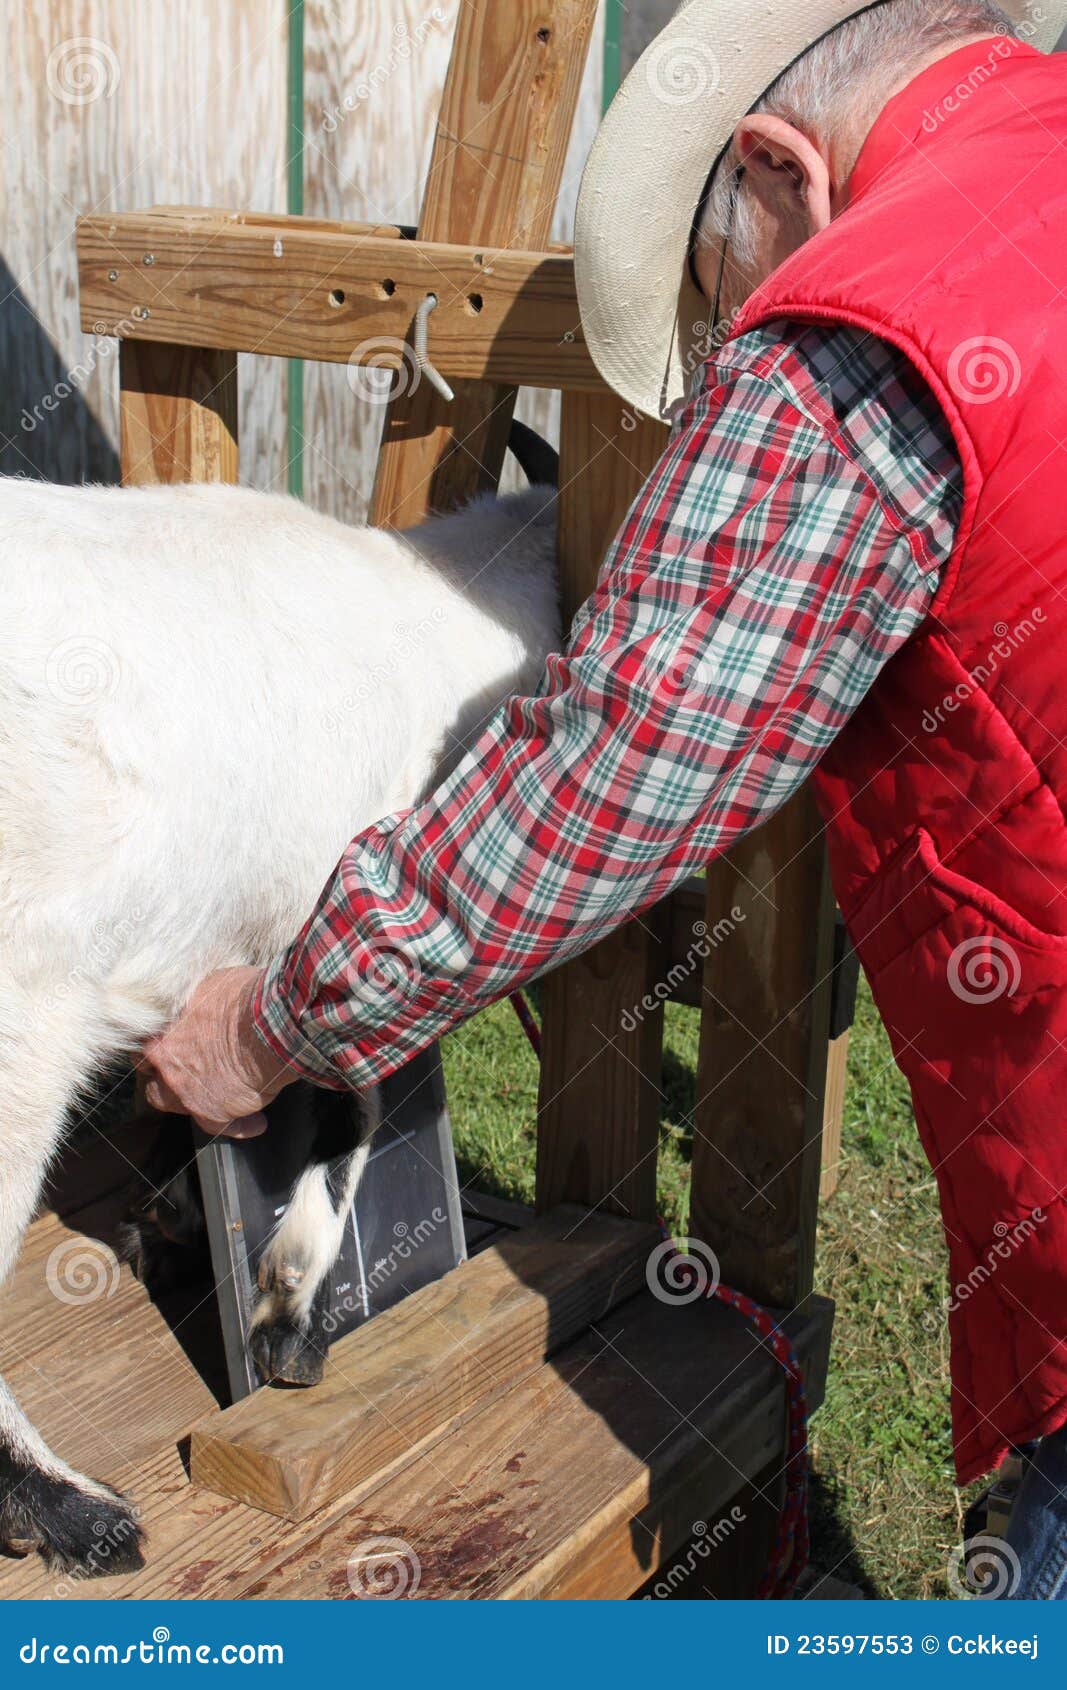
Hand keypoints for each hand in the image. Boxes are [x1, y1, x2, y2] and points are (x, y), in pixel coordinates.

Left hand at [141, 967, 297, 1137]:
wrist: (270, 1026)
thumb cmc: (246, 999)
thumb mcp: (213, 985)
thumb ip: (200, 1001)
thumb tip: (207, 1002)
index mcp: (163, 1027)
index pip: (147, 1040)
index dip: (161, 1043)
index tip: (175, 1043)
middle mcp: (165, 1062)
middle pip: (151, 1076)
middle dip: (166, 1075)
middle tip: (186, 1072)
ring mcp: (184, 1090)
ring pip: (177, 1105)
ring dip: (193, 1103)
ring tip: (218, 1100)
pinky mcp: (212, 1113)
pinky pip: (222, 1127)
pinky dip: (239, 1125)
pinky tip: (255, 1123)